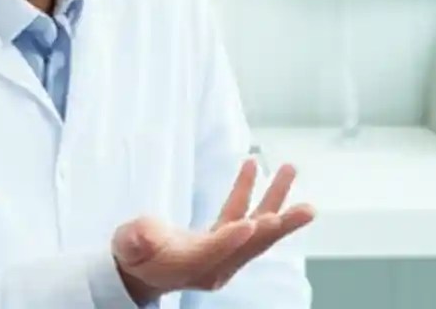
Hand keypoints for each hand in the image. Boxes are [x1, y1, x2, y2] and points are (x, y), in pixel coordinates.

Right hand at [111, 159, 315, 304]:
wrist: (140, 269)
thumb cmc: (133, 256)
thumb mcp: (128, 246)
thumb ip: (135, 240)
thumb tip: (139, 235)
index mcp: (194, 267)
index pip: (217, 252)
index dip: (233, 239)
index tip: (254, 222)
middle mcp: (216, 264)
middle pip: (253, 244)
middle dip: (280, 225)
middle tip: (307, 210)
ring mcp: (223, 252)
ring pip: (255, 226)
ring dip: (275, 198)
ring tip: (290, 168)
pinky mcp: (222, 240)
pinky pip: (241, 213)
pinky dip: (248, 191)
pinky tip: (252, 164)